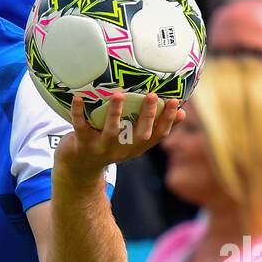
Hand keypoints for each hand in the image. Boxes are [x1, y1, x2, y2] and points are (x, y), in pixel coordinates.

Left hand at [56, 91, 184, 177]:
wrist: (79, 166)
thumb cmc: (111, 144)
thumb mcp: (133, 140)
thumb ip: (154, 126)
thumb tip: (183, 112)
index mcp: (136, 147)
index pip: (157, 135)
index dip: (168, 120)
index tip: (176, 102)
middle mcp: (122, 149)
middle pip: (138, 135)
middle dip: (147, 116)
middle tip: (153, 95)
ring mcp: (102, 148)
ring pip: (111, 132)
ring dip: (115, 113)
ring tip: (118, 95)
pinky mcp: (82, 144)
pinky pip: (80, 126)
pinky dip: (78, 112)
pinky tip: (78, 98)